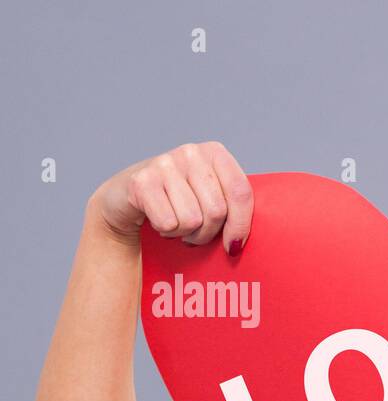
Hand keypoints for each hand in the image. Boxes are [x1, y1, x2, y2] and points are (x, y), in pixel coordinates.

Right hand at [88, 141, 252, 255]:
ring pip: (193, 220)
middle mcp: (191, 152)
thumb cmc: (179, 202)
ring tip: (178, 225)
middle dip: (208, 233)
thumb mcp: (211, 197)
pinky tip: (158, 219)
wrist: (126, 199)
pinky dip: (166, 231)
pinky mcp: (142, 181)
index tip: (233, 246)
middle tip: (195, 233)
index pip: (241, 192)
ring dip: (186, 233)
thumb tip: (244, 241)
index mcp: (215, 153)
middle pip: (217, 212)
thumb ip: (234, 206)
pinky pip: (169, 223)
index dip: (241, 225)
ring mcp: (164, 163)